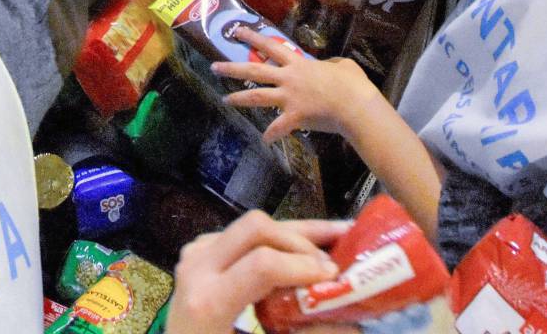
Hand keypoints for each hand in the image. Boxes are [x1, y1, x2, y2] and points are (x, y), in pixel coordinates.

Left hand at [167, 212, 348, 333]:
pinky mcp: (199, 252)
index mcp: (207, 303)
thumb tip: (351, 322)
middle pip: (256, 228)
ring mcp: (194, 255)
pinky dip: (275, 240)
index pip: (261, 264)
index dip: (303, 266)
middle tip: (335, 259)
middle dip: (301, 240)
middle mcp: (196, 269)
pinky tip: (299, 253)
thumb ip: (305, 333)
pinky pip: (241, 234)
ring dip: (293, 235)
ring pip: (251, 224)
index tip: (334, 277)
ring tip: (332, 244)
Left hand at [214, 29, 385, 141]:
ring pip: (257, 96)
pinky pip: (278, 128)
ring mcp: (289, 98)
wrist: (355, 105)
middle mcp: (288, 78)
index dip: (253, 38)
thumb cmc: (352, 84)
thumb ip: (331, 63)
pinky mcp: (294, 117)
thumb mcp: (343, 65)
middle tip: (214, 66)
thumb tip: (329, 65)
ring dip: (239, 99)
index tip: (237, 31)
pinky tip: (264, 140)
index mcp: (298, 64)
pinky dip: (270, 135)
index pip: (271, 46)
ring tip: (225, 100)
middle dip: (232, 68)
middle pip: (254, 70)